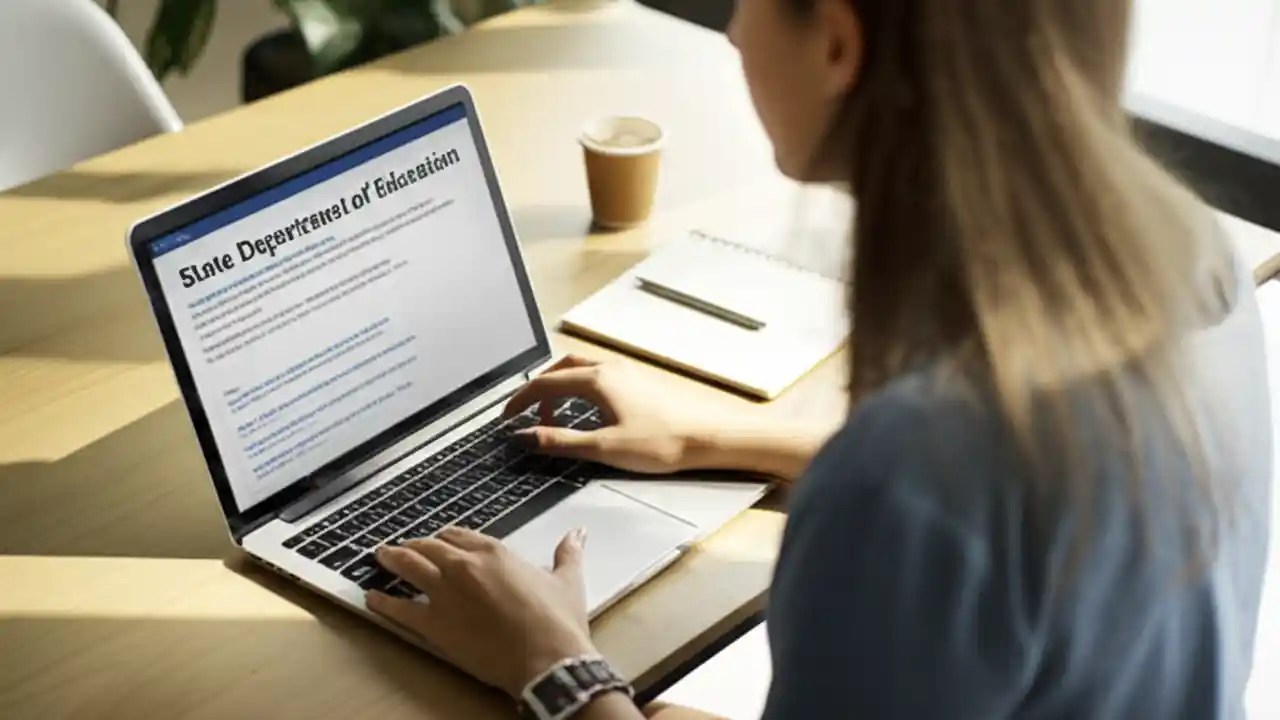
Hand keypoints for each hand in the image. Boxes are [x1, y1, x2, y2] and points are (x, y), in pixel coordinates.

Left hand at [366, 526, 594, 697]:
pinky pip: (399, 609)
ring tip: (380, 557)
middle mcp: (464, 566)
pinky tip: (371, 599)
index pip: (459, 535)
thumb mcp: (568, 580)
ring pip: (408, 567)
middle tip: (403, 547)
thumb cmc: (557, 621)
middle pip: (429, 547)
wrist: (547, 658)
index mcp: (494, 552)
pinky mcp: (434, 624)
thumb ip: (568, 553)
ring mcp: (445, 593)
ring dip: (392, 559)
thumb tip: (578, 534)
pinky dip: (382, 602)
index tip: (440, 540)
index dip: (446, 537)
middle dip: (414, 545)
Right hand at [503, 355, 726, 473]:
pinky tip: (586, 414)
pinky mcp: (640, 382)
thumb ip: (560, 442)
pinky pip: (598, 376)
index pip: (544, 384)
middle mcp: (610, 368)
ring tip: (552, 418)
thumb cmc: (664, 441)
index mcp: (597, 380)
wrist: (711, 436)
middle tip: (525, 416)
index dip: (519, 402)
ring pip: (580, 371)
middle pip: (560, 370)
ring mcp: (627, 373)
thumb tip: (524, 437)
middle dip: (537, 392)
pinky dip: (579, 390)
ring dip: (559, 389)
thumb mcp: (603, 448)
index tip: (506, 419)